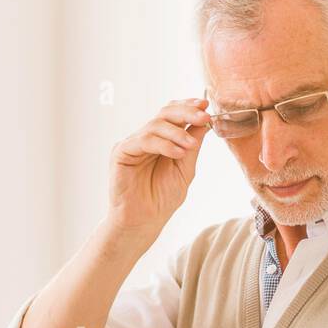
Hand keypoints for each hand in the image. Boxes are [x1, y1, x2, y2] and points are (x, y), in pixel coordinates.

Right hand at [106, 98, 210, 240]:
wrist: (143, 221)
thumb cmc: (162, 199)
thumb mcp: (185, 169)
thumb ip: (192, 145)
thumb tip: (205, 122)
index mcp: (161, 140)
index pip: (173, 114)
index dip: (188, 107)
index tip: (205, 106)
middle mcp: (146, 138)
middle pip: (165, 113)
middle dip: (186, 113)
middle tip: (203, 117)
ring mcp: (133, 143)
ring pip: (155, 125)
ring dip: (177, 133)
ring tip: (190, 146)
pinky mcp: (122, 152)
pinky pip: (144, 140)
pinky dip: (164, 145)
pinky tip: (177, 153)